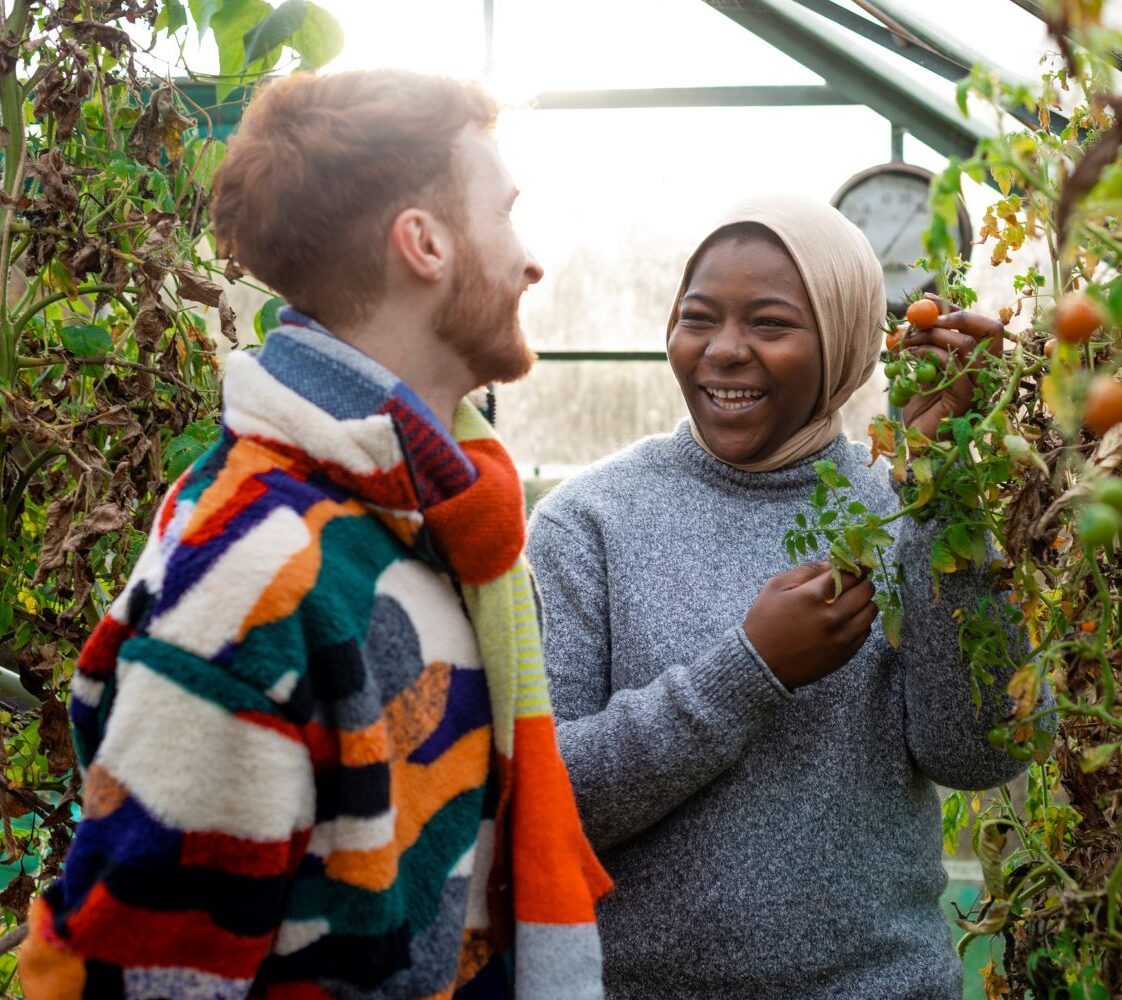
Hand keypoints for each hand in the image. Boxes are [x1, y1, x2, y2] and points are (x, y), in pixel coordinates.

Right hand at [743, 561, 877, 688]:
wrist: (762, 664)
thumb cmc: (764, 622)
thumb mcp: (775, 587)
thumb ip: (805, 570)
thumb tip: (832, 563)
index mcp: (814, 596)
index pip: (849, 574)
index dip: (855, 566)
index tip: (857, 565)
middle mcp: (833, 616)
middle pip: (866, 590)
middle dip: (862, 581)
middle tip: (855, 581)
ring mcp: (842, 636)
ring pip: (871, 610)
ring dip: (865, 601)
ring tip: (853, 600)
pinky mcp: (846, 653)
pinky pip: (866, 630)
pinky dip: (861, 621)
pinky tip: (847, 619)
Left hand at [900, 293, 1003, 439]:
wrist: (917, 438)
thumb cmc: (921, 403)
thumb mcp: (924, 366)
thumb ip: (926, 343)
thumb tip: (917, 314)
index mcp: (980, 358)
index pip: (979, 324)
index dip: (955, 308)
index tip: (927, 298)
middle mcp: (988, 368)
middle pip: (990, 329)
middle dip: (955, 317)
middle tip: (925, 319)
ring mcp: (982, 383)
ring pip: (968, 345)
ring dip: (933, 336)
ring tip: (907, 341)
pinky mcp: (967, 396)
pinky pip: (953, 365)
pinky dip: (929, 354)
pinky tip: (910, 355)